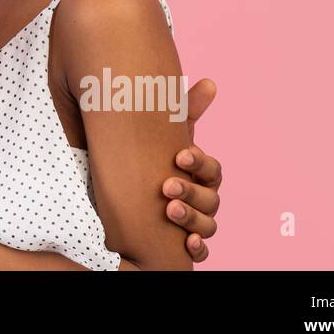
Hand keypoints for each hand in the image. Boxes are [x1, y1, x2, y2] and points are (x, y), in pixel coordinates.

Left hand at [162, 78, 221, 262]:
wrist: (121, 206)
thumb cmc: (150, 165)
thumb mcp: (163, 139)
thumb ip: (185, 113)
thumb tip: (210, 82)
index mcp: (199, 175)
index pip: (211, 169)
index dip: (199, 162)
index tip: (179, 155)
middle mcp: (202, 200)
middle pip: (211, 199)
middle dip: (191, 191)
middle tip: (166, 186)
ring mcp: (194, 225)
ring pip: (208, 225)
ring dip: (191, 218)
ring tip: (169, 210)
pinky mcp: (182, 247)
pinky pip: (200, 252)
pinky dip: (197, 248)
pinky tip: (187, 243)